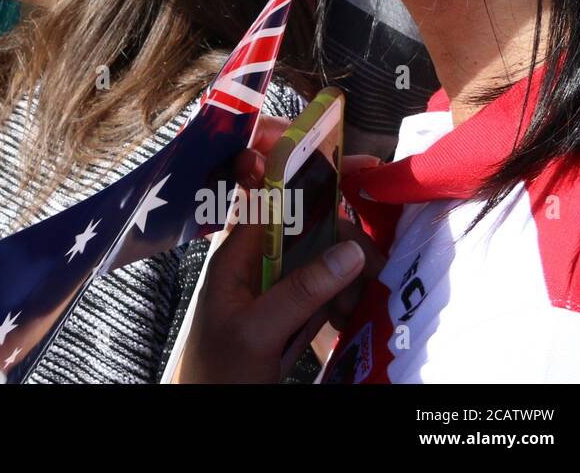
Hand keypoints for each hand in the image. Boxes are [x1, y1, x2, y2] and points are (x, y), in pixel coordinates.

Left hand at [174, 147, 384, 382]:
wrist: (207, 412)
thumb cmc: (218, 372)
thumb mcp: (258, 331)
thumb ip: (300, 290)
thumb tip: (350, 249)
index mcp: (236, 253)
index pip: (272, 196)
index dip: (310, 174)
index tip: (358, 166)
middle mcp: (256, 261)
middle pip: (310, 228)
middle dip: (343, 242)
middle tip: (371, 268)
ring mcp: (275, 286)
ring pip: (324, 260)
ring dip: (346, 278)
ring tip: (349, 307)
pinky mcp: (291, 312)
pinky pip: (326, 292)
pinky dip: (341, 302)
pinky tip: (344, 319)